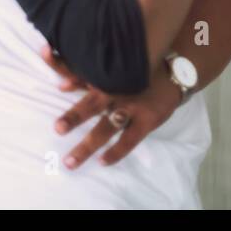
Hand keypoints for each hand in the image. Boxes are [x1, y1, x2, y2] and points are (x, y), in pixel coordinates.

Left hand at [40, 45, 181, 168]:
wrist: (174, 74)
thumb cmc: (138, 71)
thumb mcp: (117, 69)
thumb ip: (87, 77)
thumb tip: (61, 85)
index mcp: (107, 77)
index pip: (83, 76)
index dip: (70, 74)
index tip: (57, 85)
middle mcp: (117, 91)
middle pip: (93, 104)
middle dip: (75, 116)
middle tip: (58, 129)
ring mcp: (133, 107)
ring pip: (107, 127)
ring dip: (89, 144)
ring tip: (70, 161)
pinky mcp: (148, 119)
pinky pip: (130, 140)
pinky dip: (116, 151)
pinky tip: (102, 161)